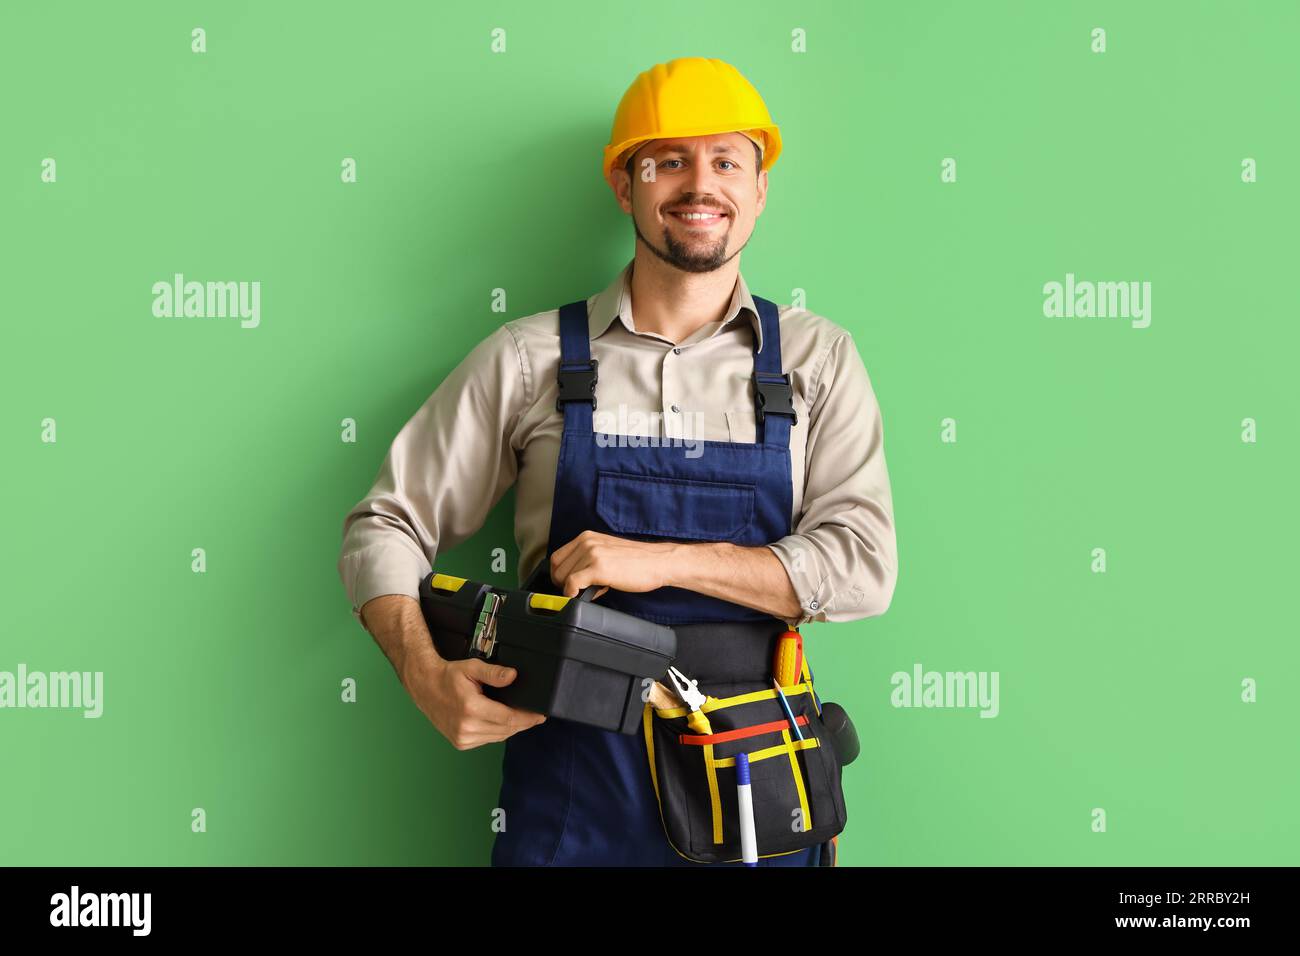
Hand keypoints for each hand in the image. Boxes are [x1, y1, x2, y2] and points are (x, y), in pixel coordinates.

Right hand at [399, 642, 545, 749]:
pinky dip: (496, 732)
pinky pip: (487, 740)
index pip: (508, 719)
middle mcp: (466, 727)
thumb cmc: (448, 676)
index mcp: (471, 708)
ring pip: (498, 737)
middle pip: (506, 730)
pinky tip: (498, 722)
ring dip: (510, 728)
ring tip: (518, 717)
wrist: (425, 687)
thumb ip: (494, 673)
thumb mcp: (472, 668)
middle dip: (522, 723)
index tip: (540, 715)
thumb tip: (513, 676)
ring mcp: (462, 738)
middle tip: (533, 715)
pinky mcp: (461, 743)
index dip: (527, 718)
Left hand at [550, 530, 676, 597]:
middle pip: (557, 568)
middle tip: (581, 591)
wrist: (658, 562)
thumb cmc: (637, 561)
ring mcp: (592, 554)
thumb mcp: (607, 552)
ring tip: (593, 590)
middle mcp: (587, 542)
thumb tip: (572, 580)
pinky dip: (573, 594)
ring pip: (563, 577)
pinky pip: (572, 584)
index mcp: (587, 537)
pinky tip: (586, 595)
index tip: (566, 585)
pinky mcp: (598, 568)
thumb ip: (588, 560)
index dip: (559, 575)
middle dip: (563, 584)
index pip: (557, 557)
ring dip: (573, 590)